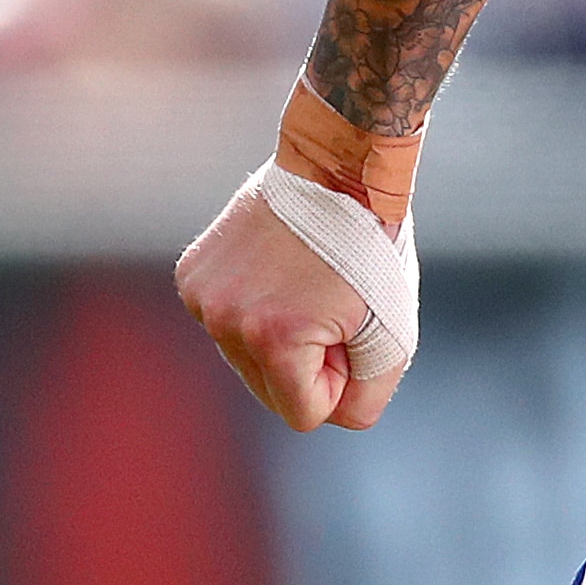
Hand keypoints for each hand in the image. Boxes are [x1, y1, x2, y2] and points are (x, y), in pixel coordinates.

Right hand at [175, 182, 401, 432]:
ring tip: (306, 284)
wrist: (338, 169)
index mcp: (272, 338)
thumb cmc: (374, 251)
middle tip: (333, 307)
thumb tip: (325, 415)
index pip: (304, 413)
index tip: (351, 332)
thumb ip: (364, 397)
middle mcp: (223, 320)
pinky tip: (278, 270)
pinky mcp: (191, 274)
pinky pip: (228, 321)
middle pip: (269, 390)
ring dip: (279, 336)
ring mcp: (201, 295)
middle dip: (307, 363)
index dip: (337, 380)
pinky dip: (254, 307)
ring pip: (246, 357)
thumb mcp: (394, 334)